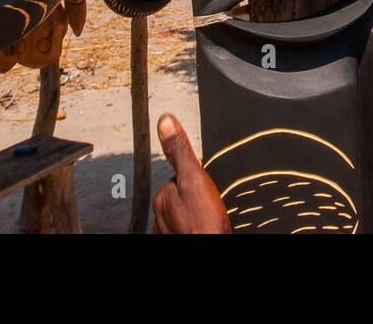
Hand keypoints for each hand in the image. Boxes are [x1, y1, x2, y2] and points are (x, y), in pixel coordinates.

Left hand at [151, 113, 230, 233]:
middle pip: (183, 195)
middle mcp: (161, 214)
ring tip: (211, 218)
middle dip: (197, 197)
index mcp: (163, 195)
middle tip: (211, 205)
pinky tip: (208, 228)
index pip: (180, 176)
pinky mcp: (180, 238)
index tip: (207, 185)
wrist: (210, 250)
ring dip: (198, 213)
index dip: (197, 177)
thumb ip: (180, 151)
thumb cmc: (204, 224)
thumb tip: (166, 122)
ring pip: (187, 213)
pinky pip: (189, 227)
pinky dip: (198, 226)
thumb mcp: (195, 178)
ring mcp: (169, 230)